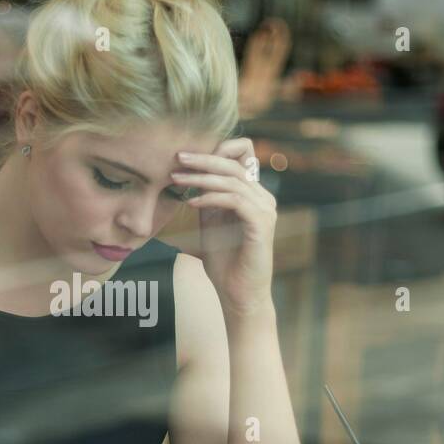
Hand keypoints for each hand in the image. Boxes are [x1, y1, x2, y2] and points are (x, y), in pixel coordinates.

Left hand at [171, 138, 276, 317]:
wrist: (238, 294)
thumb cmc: (225, 262)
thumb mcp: (211, 223)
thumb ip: (207, 199)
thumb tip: (188, 176)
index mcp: (253, 195)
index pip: (243, 156)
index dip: (218, 149)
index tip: (188, 157)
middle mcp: (263, 198)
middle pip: (236, 163)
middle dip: (204, 158)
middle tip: (179, 157)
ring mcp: (265, 210)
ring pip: (233, 180)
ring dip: (202, 177)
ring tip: (178, 179)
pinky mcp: (261, 224)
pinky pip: (235, 200)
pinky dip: (211, 198)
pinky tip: (192, 202)